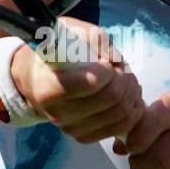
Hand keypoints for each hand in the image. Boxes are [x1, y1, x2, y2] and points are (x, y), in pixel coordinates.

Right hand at [11, 17, 145, 144]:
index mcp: (48, 87)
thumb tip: (115, 58)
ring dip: (132, 92)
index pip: (92, 82)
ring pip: (121, 113)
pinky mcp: (83, 136)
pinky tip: (128, 95)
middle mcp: (58, 113)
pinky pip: (122, 127)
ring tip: (126, 78)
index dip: (109, 68)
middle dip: (126, 78)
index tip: (107, 61)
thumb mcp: (69, 32)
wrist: (36, 82)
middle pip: (112, 98)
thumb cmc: (54, 53)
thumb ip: (94, 39)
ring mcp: (71, 128)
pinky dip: (133, 110)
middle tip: (122, 67)